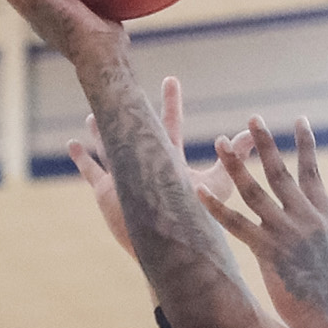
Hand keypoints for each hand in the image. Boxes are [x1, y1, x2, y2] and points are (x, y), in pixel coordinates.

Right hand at [68, 77, 245, 257]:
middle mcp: (145, 164)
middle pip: (135, 129)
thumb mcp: (218, 184)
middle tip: (124, 86)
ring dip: (100, 131)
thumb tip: (256, 134)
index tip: (171, 79)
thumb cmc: (198, 219)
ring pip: (109, 147)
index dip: (171, 102)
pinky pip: (91, 172)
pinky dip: (81, 158)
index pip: (170, 124)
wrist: (172, 249)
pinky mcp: (108, 193)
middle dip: (131, 109)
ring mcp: (124, 177)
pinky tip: (72, 145)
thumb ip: (235, 157)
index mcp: (169, 159)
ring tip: (92, 116)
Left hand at [201, 116, 327, 327]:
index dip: (306, 146)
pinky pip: (237, 224)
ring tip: (219, 141)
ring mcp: (286, 233)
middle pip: (281, 173)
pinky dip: (217, 208)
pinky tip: (199, 192)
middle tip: (253, 118)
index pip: (313, 174)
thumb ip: (322, 238)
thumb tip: (319, 233)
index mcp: (325, 219)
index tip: (299, 121)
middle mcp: (306, 219)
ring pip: (256, 191)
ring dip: (235, 164)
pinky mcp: (268, 251)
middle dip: (266, 144)